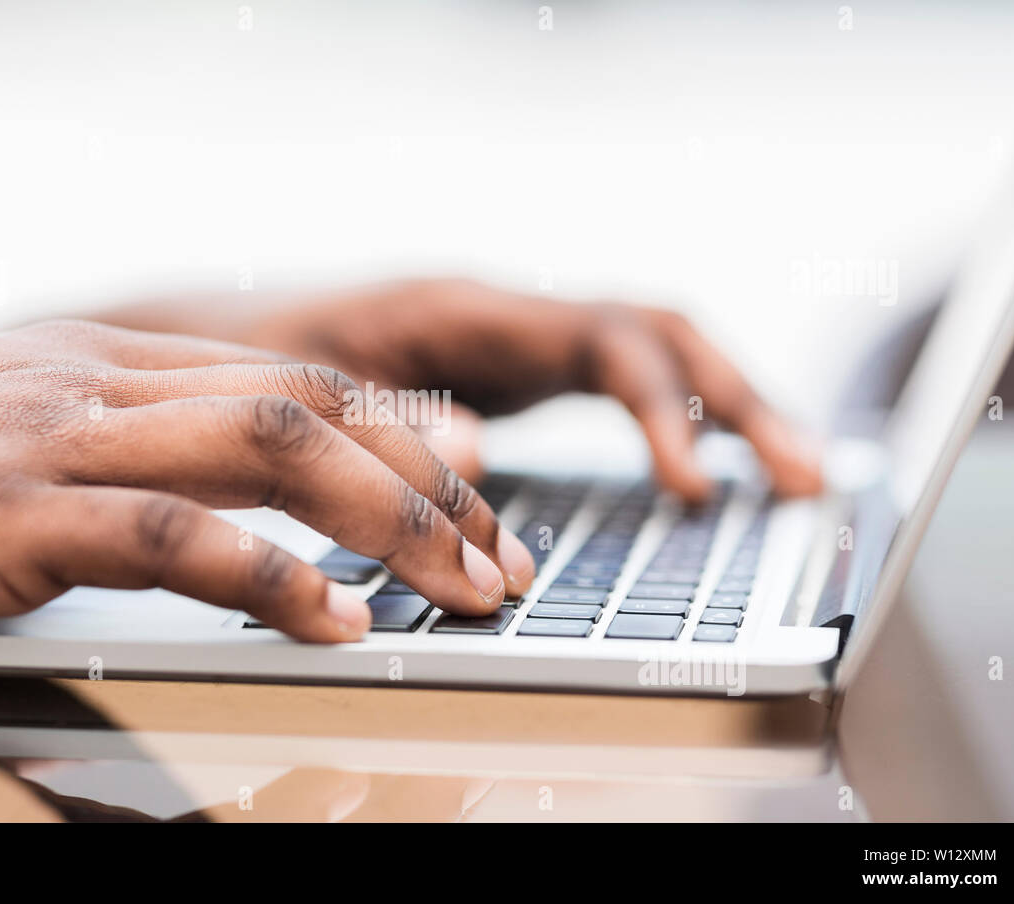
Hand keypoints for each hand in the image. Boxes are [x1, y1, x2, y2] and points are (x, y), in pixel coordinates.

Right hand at [0, 320, 534, 645]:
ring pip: (271, 444)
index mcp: (110, 359)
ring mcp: (58, 435)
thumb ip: (112, 448)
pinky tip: (333, 620)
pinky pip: (172, 530)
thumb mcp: (12, 435)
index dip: (401, 431)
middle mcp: (103, 378)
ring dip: (386, 518)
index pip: (297, 375)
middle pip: (312, 403)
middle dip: (428, 482)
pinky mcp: (9, 511)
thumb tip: (203, 500)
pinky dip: (269, 573)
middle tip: (500, 556)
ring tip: (462, 587)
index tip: (474, 486)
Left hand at [122, 279, 820, 498]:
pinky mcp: (512, 378)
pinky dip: (670, 424)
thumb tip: (476, 455)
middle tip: (803, 478)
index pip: (602, 340)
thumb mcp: (305, 387)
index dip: (662, 410)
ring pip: (648, 356)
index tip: (695, 486)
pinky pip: (615, 388)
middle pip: (654, 335)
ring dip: (726, 408)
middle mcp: (504, 316)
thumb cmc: (250, 359)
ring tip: (794, 478)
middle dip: (737, 399)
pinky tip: (701, 474)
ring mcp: (514, 345)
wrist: (209, 348)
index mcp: (465, 307)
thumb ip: (385, 415)